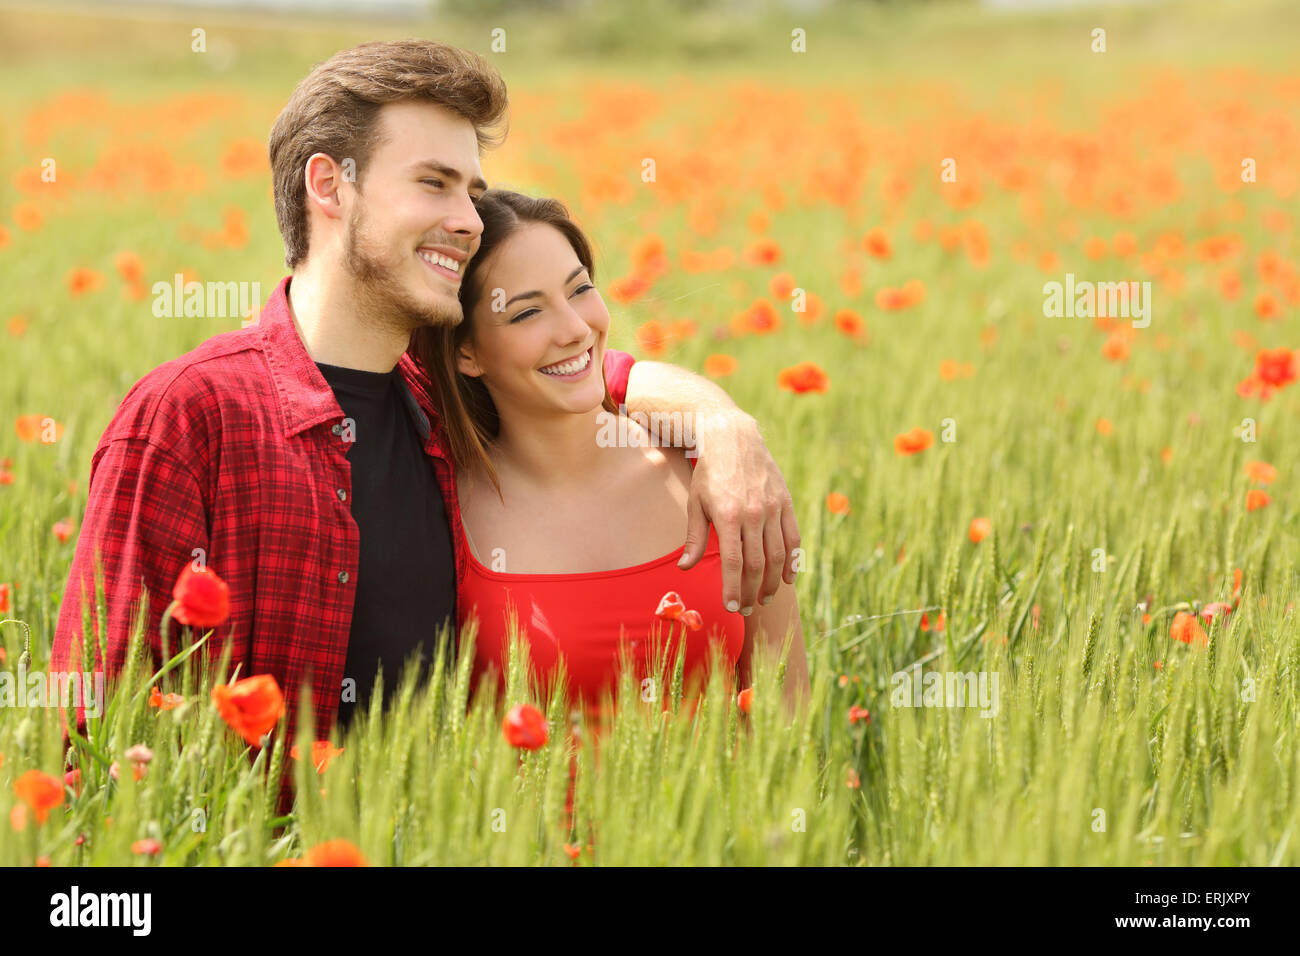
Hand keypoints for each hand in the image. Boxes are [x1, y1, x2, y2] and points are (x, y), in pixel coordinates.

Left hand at [677, 410, 799, 614]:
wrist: (734, 437)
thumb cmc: (709, 473)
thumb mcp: (696, 503)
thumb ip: (694, 538)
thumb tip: (685, 568)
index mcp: (727, 515)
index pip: (733, 562)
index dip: (733, 588)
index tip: (730, 607)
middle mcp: (752, 513)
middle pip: (756, 564)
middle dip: (750, 591)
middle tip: (744, 608)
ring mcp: (772, 508)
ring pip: (777, 555)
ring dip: (771, 582)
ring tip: (763, 598)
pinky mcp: (785, 502)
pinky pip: (792, 538)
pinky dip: (791, 561)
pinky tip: (786, 578)